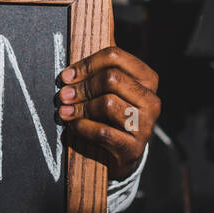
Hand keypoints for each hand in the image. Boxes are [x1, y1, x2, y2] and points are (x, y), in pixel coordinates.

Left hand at [56, 46, 159, 178]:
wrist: (123, 156)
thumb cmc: (112, 116)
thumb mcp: (111, 90)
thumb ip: (99, 71)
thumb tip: (72, 57)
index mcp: (147, 78)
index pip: (115, 56)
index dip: (86, 63)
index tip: (66, 76)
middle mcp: (151, 99)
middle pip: (110, 78)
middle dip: (81, 86)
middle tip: (61, 95)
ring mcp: (146, 124)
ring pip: (106, 103)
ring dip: (78, 107)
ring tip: (64, 111)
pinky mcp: (134, 147)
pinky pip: (102, 130)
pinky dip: (82, 127)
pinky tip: (74, 126)